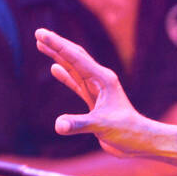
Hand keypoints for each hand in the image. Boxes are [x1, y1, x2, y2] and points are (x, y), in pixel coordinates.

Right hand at [35, 28, 154, 157]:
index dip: (57, 45)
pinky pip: (76, 83)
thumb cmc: (126, 131)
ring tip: (41, 45)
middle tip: (38, 33)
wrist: (138, 142)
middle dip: (56, 45)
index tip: (40, 34)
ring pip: (73, 68)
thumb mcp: (101, 126)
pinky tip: (54, 68)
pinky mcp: (94, 101)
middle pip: (74, 57)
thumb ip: (79, 124)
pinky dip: (65, 76)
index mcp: (103, 79)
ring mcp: (96, 89)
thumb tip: (58, 125)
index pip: (75, 58)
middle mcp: (99, 80)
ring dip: (58, 56)